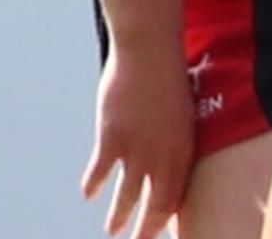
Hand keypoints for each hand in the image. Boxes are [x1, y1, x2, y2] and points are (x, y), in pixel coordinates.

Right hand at [81, 45, 195, 238]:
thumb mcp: (182, 113)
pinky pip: (100, 170)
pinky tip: (88, 194)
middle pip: (154, 206)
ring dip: (118, 217)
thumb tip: (169, 161)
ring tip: (112, 231)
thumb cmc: (169, 77)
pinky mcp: (112, 137)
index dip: (164, 220)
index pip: (175, 199)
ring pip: (126, 196)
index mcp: (183, 150)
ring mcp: (136, 148)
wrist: (150, 50)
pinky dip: (93, 184)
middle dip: (144, 231)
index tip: (157, 230)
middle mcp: (162, 156)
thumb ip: (175, 141)